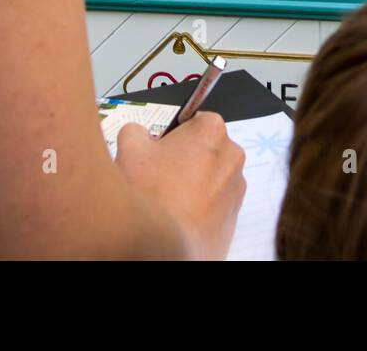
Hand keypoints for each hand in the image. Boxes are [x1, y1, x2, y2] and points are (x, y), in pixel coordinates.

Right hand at [114, 113, 245, 259]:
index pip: (194, 121)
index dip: (174, 135)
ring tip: (168, 199)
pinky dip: (200, 206)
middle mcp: (231, 155)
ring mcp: (236, 187)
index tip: (161, 148)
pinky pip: (215, 203)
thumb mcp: (130, 149)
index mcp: (211, 130)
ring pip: (211, 177)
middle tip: (160, 174)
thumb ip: (135, 130)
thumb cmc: (152, 196)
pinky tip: (179, 214)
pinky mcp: (234, 216)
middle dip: (185, 158)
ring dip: (194, 183)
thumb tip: (137, 133)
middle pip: (205, 149)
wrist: (167, 246)